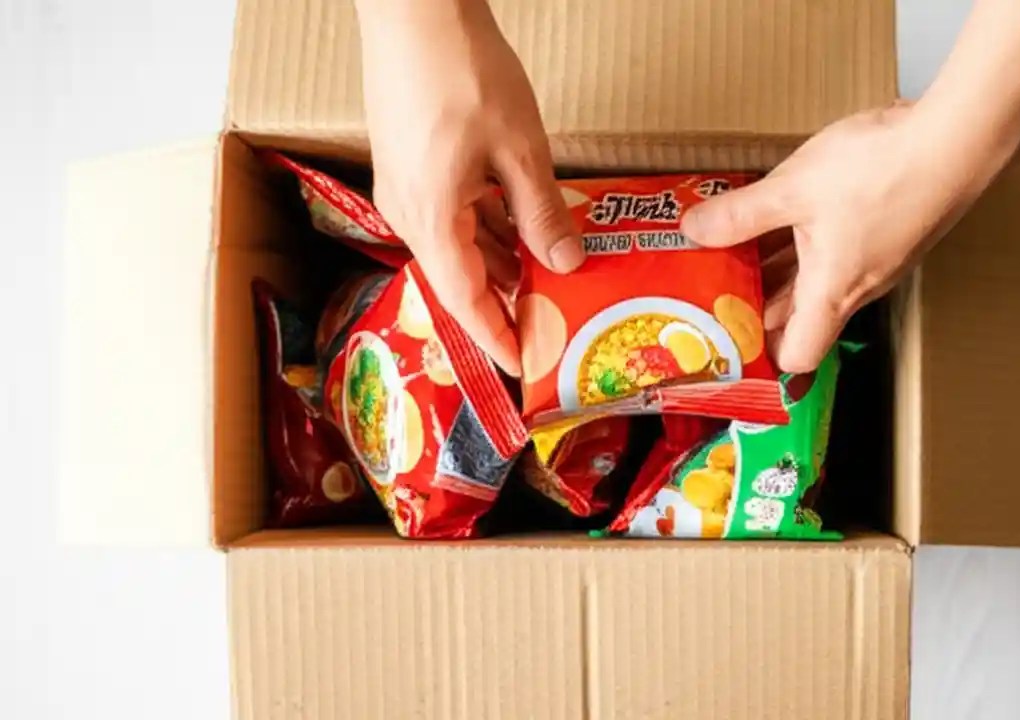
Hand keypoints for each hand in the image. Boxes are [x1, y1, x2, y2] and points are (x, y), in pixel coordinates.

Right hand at [356, 0, 582, 375]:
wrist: (414, 8)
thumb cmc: (461, 70)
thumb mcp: (520, 149)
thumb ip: (542, 213)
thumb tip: (565, 263)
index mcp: (431, 220)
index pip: (465, 302)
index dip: (497, 338)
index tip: (526, 366)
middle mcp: (408, 212)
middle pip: (459, 279)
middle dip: (505, 305)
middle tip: (550, 326)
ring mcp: (405, 187)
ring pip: (457, 246)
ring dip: (500, 265)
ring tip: (548, 282)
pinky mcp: (411, 164)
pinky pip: (452, 216)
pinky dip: (488, 230)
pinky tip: (524, 229)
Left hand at [682, 102, 999, 372]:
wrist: (957, 140)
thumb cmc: (881, 172)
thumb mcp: (793, 189)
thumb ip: (740, 214)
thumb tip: (693, 230)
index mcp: (831, 294)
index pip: (797, 357)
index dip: (760, 353)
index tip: (723, 331)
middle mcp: (856, 287)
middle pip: (799, 317)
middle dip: (754, 303)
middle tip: (710, 284)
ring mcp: (874, 260)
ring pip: (814, 279)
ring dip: (775, 268)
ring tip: (731, 248)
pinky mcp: (885, 232)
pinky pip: (834, 250)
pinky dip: (803, 241)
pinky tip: (780, 213)